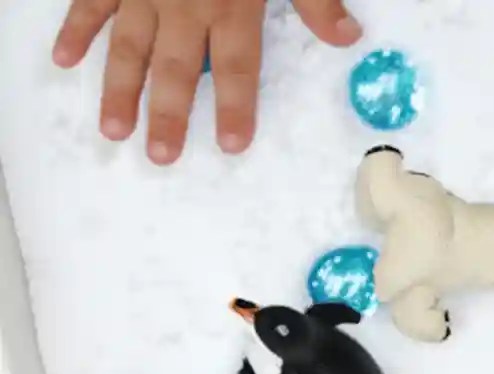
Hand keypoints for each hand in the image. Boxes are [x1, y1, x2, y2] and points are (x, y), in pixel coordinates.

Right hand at [52, 0, 362, 165]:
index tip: (230, 145)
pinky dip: (75, 28)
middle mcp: (185, 4)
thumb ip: (316, 1)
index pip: (235, 67)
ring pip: (128, 46)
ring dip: (118, 89)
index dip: (234, 107)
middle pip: (175, 70)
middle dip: (167, 115)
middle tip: (160, 156)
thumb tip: (348, 38)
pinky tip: (64, 60)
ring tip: (113, 130)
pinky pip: (90, 2)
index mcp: (233, 4)